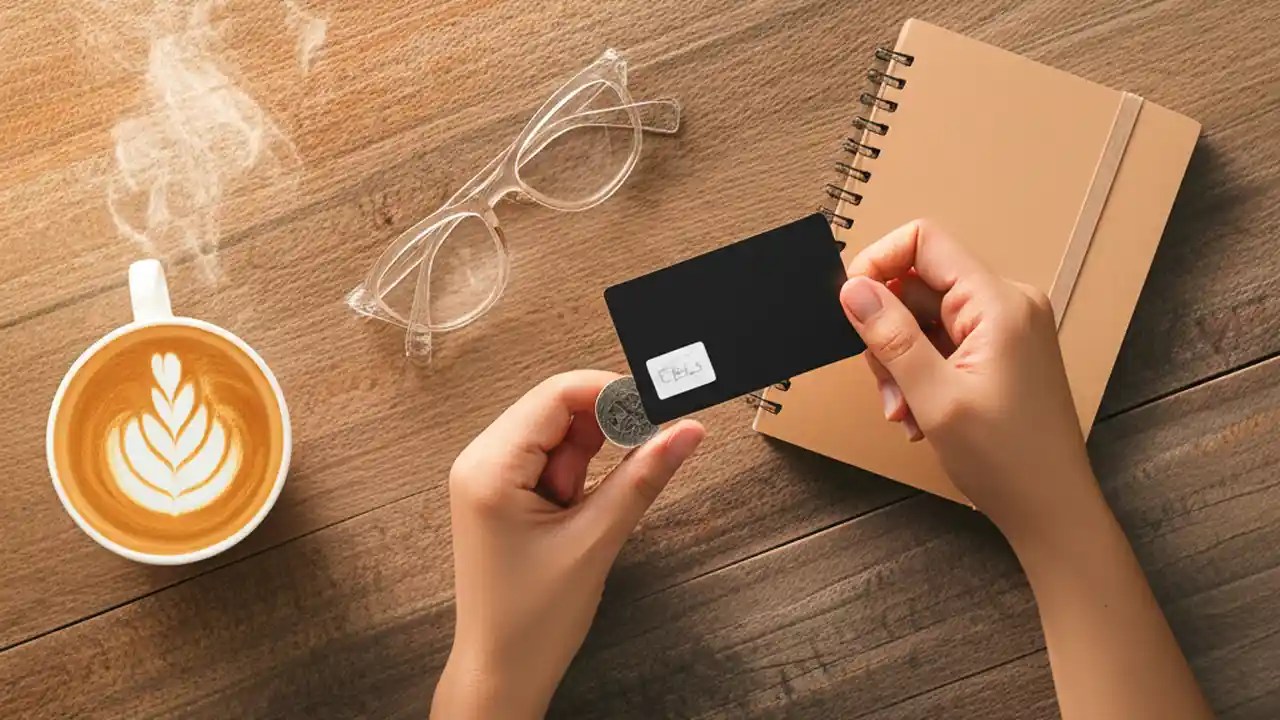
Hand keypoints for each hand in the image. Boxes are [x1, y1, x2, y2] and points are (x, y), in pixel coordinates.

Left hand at [431, 370, 704, 719]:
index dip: (611, 392)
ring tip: (589, 515)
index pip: (555, 395)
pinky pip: (549, 462)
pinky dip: (577, 478)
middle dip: (603, 431)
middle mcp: (479, 463)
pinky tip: (582, 515)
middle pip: (555, 409)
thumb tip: (686, 431)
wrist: (502, 674)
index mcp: (489, 468)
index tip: (657, 404)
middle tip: (641, 458)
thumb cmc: (532, 621)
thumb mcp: (596, 540)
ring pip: (557, 436)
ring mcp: (487, 479)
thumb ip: (643, 477)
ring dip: (589, 462)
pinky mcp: (501, 496)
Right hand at [839, 220, 1100, 545]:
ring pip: (924, 319)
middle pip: (918, 286)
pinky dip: (921, 374)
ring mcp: (1005, 329)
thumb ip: (890, 337)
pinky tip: (921, 415)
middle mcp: (1006, 304)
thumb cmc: (1006, 460)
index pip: (925, 241)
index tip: (850, 306)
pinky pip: (943, 343)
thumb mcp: (934, 398)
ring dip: (901, 362)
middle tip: (886, 387)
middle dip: (888, 333)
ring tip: (905, 412)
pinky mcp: (1000, 352)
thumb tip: (851, 289)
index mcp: (998, 302)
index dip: (878, 263)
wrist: (1052, 509)